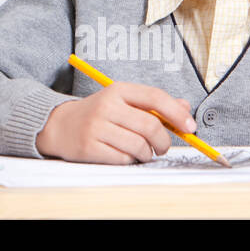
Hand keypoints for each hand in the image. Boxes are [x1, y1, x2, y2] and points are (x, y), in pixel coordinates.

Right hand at [37, 82, 194, 163]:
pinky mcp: (90, 146)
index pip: (155, 97)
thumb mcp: (122, 101)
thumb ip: (153, 104)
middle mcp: (106, 106)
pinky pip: (124, 159)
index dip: (177, 113)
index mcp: (117, 90)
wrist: (59, 125)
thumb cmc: (98, 114)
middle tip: (162, 147)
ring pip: (140, 146)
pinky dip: (129, 160)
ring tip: (141, 151)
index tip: (189, 127)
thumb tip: (185, 107)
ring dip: (147, 154)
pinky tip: (123, 154)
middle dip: (163, 141)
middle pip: (151, 126)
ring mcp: (96, 127)